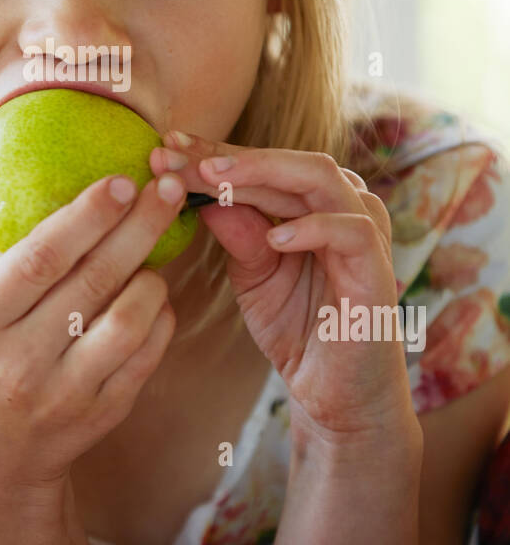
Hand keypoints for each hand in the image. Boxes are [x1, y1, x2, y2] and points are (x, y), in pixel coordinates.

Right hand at [0, 143, 186, 523]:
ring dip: (151, 275)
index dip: (85, 216)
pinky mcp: (99, 418)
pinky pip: (146, 356)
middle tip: (166, 186)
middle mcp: (15, 365)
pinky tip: (154, 294)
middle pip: (93, 281)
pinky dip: (159, 318)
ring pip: (129, 320)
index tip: (120, 180)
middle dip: (138, 227)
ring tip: (153, 249)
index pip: (38, 259)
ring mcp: (61, 397)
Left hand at [149, 132, 418, 446]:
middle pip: (288, 161)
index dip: (214, 153)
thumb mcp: (253, 276)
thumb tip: (199, 191)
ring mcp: (365, 234)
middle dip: (228, 157)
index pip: (264, 164)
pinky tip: (273, 239)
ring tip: (214, 180)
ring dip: (263, 175)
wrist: (336, 395)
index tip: (165, 149)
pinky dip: (312, 228)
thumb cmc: (299, 329)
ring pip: (321, 179)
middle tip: (176, 158)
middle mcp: (344, 207)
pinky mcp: (378, 270)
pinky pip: (352, 232)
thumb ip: (236, 234)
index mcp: (315, 203)